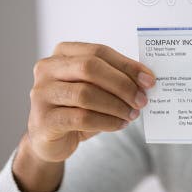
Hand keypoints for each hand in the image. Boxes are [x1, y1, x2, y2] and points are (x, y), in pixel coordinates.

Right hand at [26, 42, 155, 162]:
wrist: (50, 140)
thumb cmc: (77, 108)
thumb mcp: (96, 88)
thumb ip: (115, 78)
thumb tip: (146, 79)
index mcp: (62, 53)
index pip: (99, 51)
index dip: (127, 65)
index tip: (149, 79)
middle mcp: (47, 69)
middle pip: (90, 68)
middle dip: (122, 84)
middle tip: (142, 99)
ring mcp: (42, 94)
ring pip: (86, 94)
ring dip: (116, 105)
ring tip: (133, 114)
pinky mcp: (43, 120)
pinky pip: (81, 118)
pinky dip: (106, 122)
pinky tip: (119, 124)